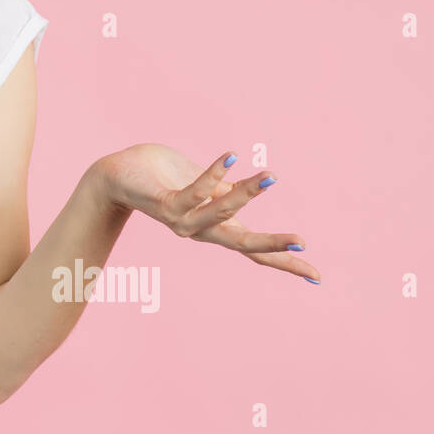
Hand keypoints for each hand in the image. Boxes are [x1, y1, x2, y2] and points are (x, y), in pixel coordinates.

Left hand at [93, 143, 319, 282]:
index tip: (317, 276)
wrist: (116, 174)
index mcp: (214, 227)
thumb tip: (253, 191)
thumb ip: (226, 194)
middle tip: (304, 241)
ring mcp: (181, 220)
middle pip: (242, 244)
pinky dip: (212, 175)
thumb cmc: (163, 178)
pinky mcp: (163, 202)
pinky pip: (192, 191)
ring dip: (245, 195)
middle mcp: (199, 230)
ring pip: (219, 213)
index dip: (284, 261)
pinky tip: (231, 157)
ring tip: (270, 177)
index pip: (254, 250)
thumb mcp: (204, 186)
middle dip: (273, 245)